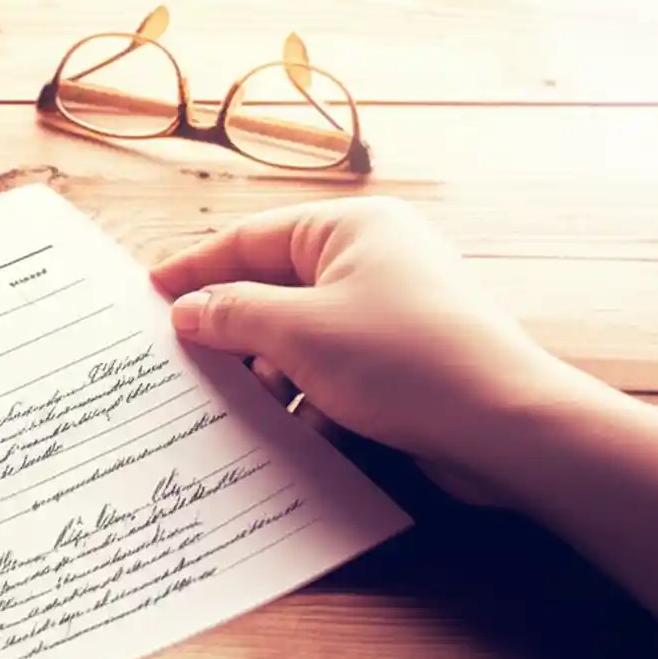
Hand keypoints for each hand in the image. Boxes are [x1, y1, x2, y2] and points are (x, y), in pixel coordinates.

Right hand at [151, 196, 571, 504]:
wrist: (507, 429)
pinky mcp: (401, 361)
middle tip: (181, 357)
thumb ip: (232, 315)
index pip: (252, 238)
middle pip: (274, 288)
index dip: (196, 267)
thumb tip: (186, 312)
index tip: (150, 292)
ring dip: (270, 371)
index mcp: (350, 229)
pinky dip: (309, 396)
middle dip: (233, 329)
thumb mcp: (299, 332)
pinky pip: (333, 369)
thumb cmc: (403, 360)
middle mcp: (371, 261)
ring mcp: (388, 312)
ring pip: (300, 336)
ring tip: (238, 401)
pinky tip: (292, 426)